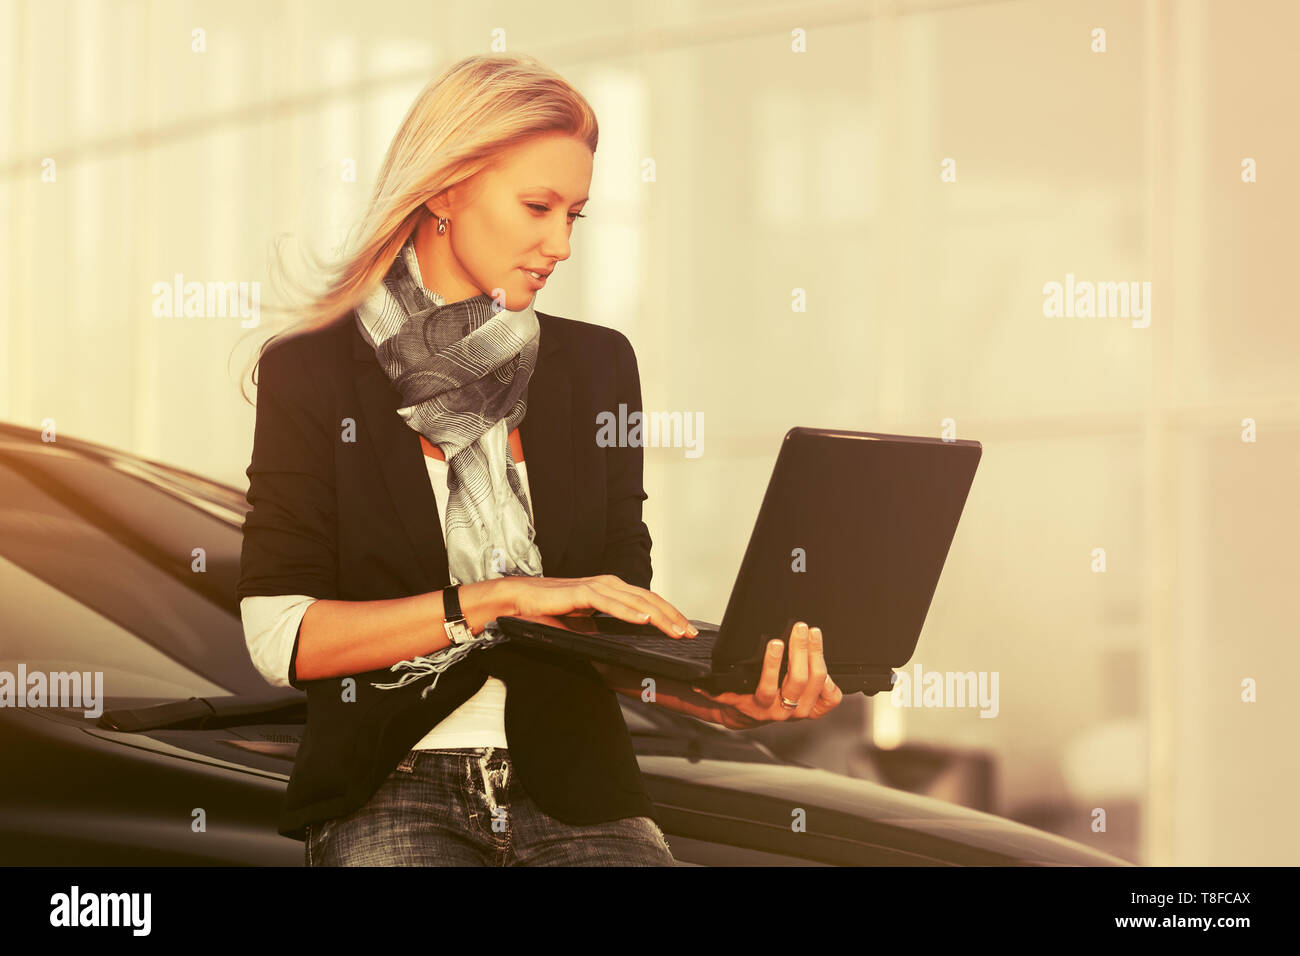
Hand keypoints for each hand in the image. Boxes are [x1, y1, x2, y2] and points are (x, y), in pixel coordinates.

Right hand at [503, 574, 695, 640]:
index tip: (686, 630)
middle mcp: (607, 585)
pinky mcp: (580, 592)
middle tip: (691, 633)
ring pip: (635, 600)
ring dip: (658, 616)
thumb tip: (622, 646)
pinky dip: (629, 612)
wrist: (518, 601)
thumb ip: (603, 630)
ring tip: (676, 630)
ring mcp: (595, 586)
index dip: (669, 615)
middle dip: (673, 617)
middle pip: (648, 599)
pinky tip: (644, 620)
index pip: (647, 602)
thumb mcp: (584, 625)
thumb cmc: (548, 612)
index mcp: (610, 591)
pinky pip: (610, 603)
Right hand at [689, 622, 842, 728]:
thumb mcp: (726, 690)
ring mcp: (802, 710)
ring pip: (816, 682)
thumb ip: (714, 686)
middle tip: (799, 628)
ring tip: (813, 633)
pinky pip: (830, 698)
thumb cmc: (741, 695)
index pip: (768, 687)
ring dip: (816, 654)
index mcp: (761, 705)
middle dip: (799, 650)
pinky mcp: (815, 708)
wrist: (750, 714)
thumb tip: (698, 680)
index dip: (772, 664)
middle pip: (798, 679)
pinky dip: (833, 682)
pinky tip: (825, 662)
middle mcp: (784, 710)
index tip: (773, 642)